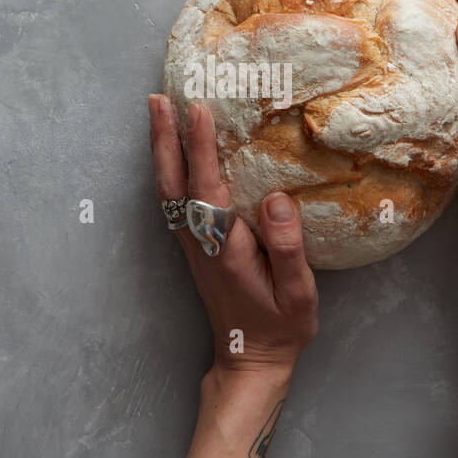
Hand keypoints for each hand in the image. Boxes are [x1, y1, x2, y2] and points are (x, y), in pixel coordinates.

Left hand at [148, 95, 318, 381]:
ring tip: (159, 111)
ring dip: (161, 150)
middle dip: (165, 138)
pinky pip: (175, 200)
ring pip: (168, 191)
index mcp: (225, 250)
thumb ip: (287, 247)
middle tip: (159, 97)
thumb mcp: (298, 294)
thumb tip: (276, 199)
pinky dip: (170, 168)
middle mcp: (200, 243)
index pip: (206, 189)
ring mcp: (192, 245)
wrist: (250, 360)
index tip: (199, 109)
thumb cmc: (280, 328)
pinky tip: (173, 151)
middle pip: (173, 184)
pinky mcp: (194, 247)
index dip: (201, 148)